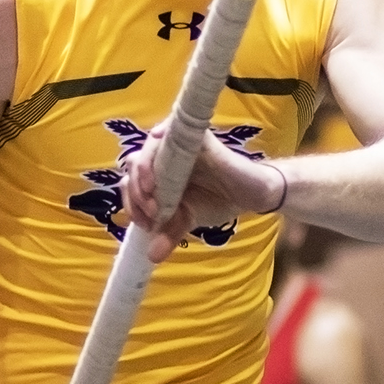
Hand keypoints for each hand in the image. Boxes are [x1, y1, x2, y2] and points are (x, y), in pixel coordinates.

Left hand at [123, 119, 282, 261]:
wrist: (251, 195)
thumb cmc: (218, 201)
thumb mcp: (189, 220)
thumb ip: (169, 233)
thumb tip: (152, 256)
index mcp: (158, 175)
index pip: (132, 182)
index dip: (132, 203)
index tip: (145, 225)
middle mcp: (165, 156)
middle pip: (135, 163)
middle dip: (136, 190)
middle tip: (152, 212)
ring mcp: (179, 144)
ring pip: (149, 147)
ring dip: (145, 169)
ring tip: (154, 194)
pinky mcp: (197, 137)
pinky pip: (176, 128)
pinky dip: (163, 134)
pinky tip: (159, 141)